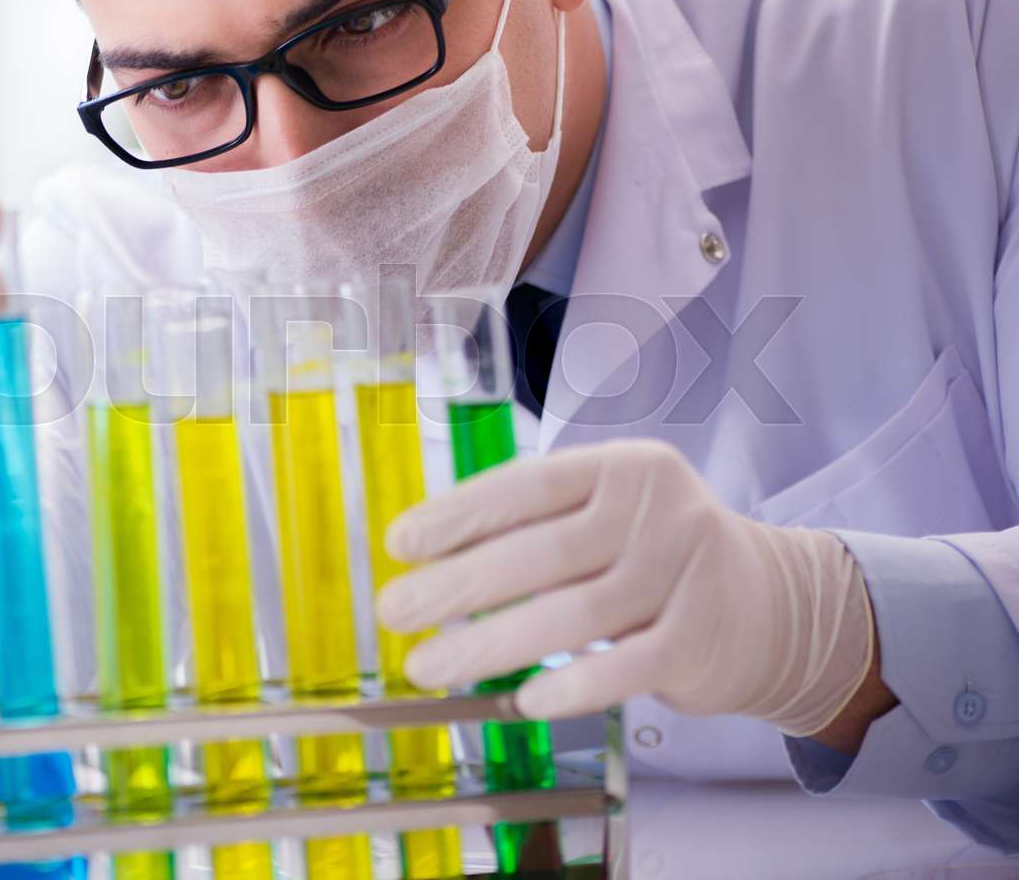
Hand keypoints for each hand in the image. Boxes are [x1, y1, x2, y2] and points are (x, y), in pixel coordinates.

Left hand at [377, 439, 875, 736]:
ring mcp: (683, 576)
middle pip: (540, 553)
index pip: (526, 487)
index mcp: (621, 469)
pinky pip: (624, 667)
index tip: (399, 544)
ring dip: (490, 644)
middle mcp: (656, 513)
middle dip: (456, 586)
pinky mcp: (701, 642)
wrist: (774, 606)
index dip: (458, 515)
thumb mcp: (607, 516)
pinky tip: (524, 700)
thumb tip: (428, 557)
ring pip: (572, 616)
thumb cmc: (655, 555)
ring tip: (429, 667)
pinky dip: (572, 685)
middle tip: (394, 611)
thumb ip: (534, 526)